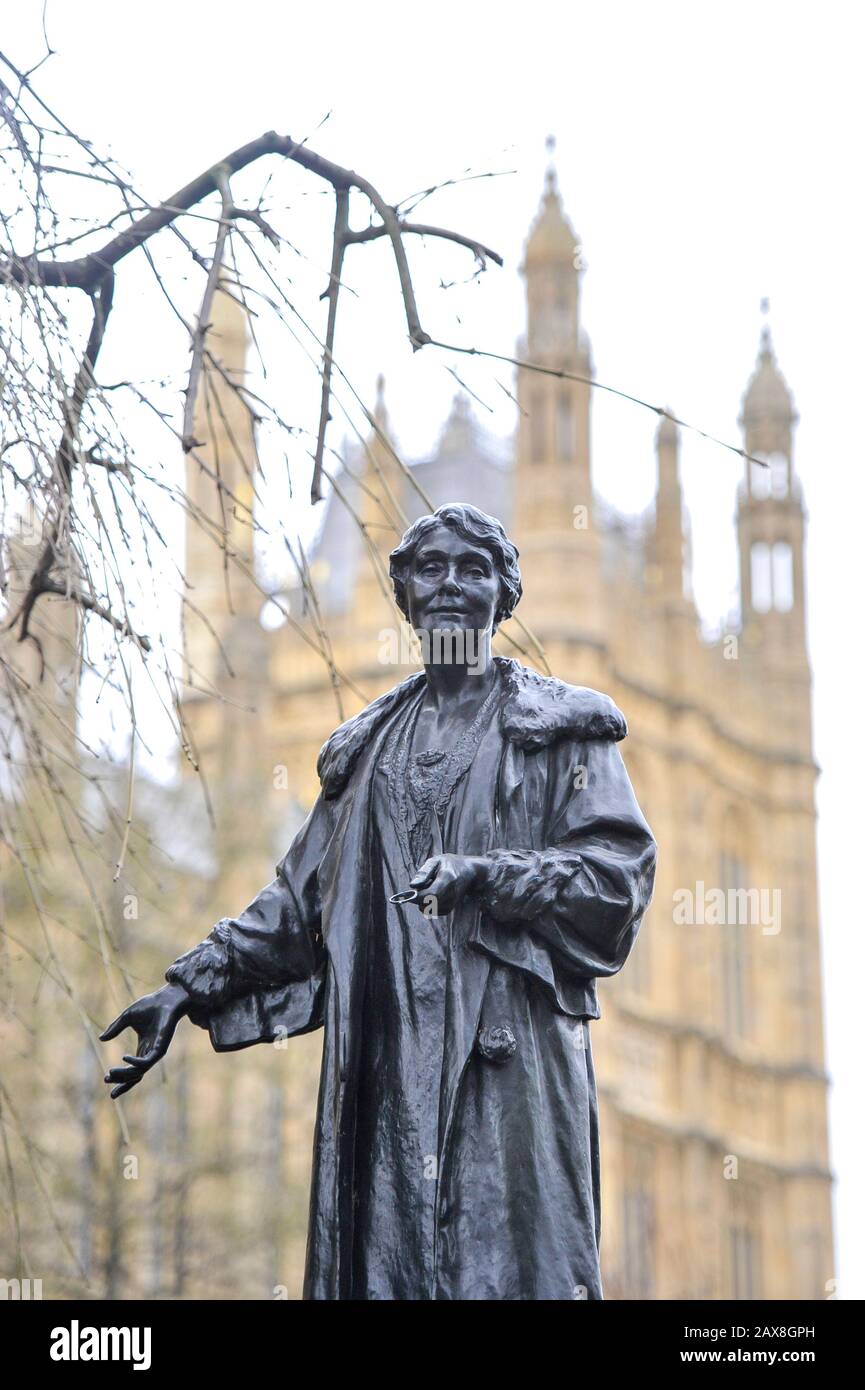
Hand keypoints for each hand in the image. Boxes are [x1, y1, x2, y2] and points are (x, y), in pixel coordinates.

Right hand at [100, 982, 189, 1098]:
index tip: (106, 1080)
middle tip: (106, 1080)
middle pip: (135, 1076)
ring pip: (139, 1071)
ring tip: (110, 1073)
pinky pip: (146, 1062)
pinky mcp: (160, 1049)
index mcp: (143, 1048)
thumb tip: (101, 1039)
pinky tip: (124, 1058)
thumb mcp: (127, 1017)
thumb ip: (115, 1028)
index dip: (119, 1077)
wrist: (166, 999)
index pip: (131, 1069)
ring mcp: (155, 1052)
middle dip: (121, 1082)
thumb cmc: (150, 1006)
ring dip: (124, 1074)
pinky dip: (135, 1062)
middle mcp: (149, 1053)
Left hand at [409, 854, 487, 916]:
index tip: (408, 892)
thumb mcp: (436, 861)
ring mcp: (452, 902)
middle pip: (429, 904)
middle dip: (418, 898)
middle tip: (420, 886)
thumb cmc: (450, 864)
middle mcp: (452, 893)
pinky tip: (432, 895)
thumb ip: (423, 872)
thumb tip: (412, 886)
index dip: (417, 897)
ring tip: (429, 888)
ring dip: (422, 901)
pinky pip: (432, 911)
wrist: (470, 872)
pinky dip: (427, 905)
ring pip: (428, 909)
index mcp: (448, 878)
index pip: (431, 894)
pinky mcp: (450, 908)